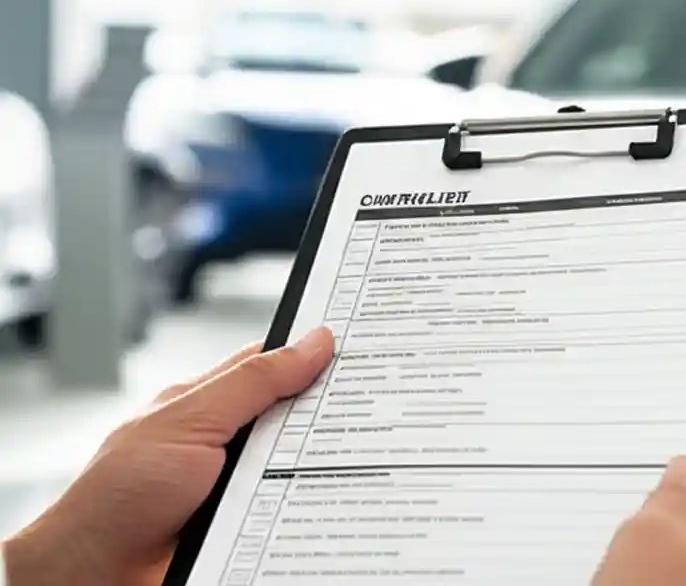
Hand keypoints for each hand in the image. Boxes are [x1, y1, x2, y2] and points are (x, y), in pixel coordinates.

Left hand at [3, 327, 334, 585]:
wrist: (95, 574)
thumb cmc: (116, 497)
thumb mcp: (190, 421)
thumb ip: (252, 382)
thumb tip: (311, 343)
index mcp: (208, 404)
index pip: (273, 366)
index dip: (313, 355)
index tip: (359, 347)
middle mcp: (227, 443)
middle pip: (298, 419)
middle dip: (329, 416)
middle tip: (371, 405)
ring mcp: (241, 486)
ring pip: (305, 467)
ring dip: (323, 469)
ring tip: (354, 458)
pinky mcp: (252, 525)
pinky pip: (298, 512)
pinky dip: (314, 510)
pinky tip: (330, 506)